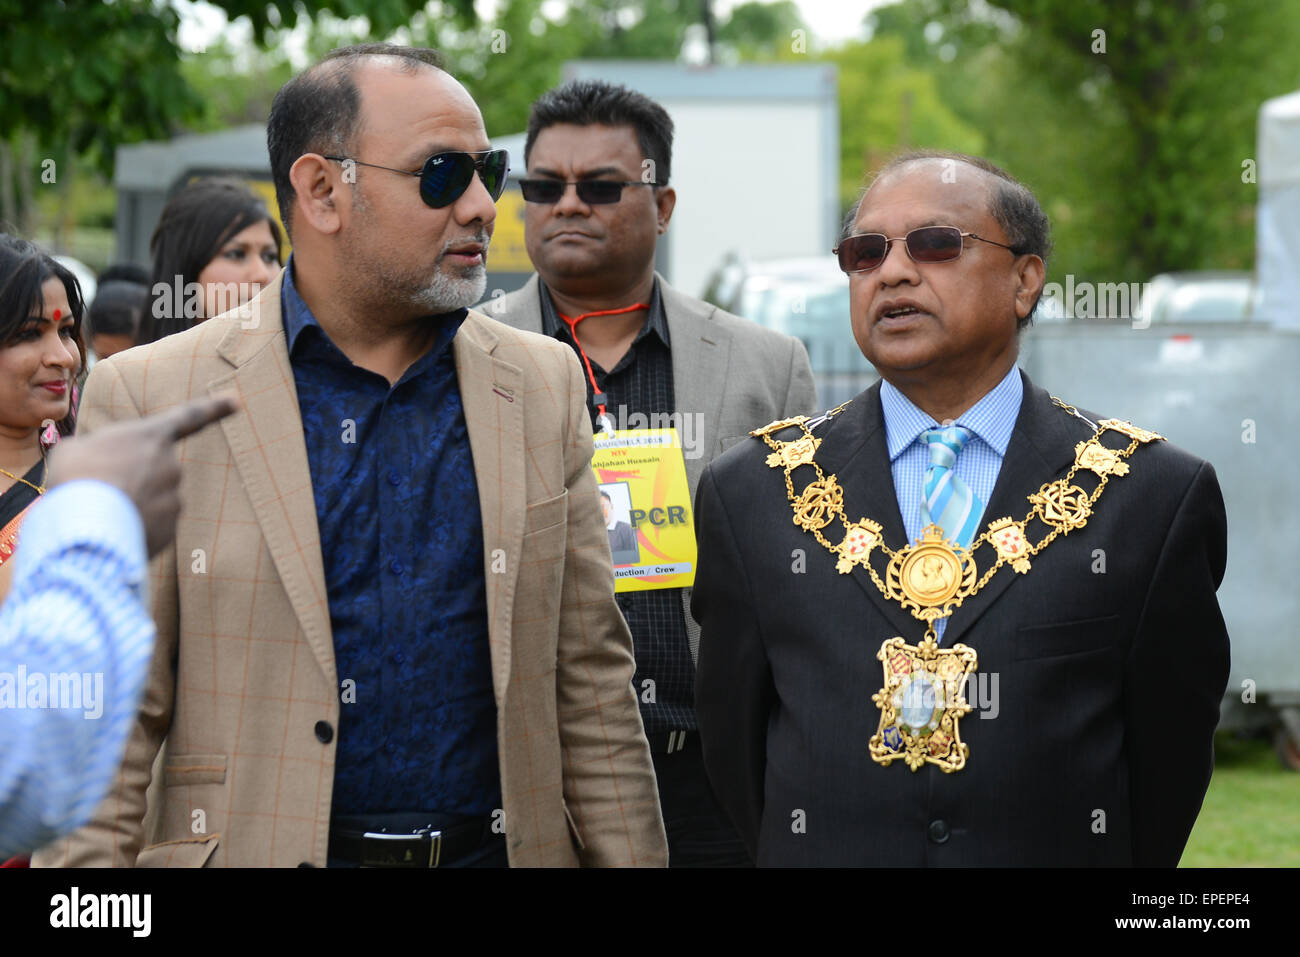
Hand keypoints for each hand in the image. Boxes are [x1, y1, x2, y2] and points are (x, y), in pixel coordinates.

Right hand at [46, 394, 240, 556]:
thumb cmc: (76, 478)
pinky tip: (111, 530)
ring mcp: (174, 498)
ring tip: (101, 509)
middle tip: (99, 488)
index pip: (188, 417)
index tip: (236, 401)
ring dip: (129, 504)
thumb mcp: (75, 450)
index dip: (214, 408)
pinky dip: (133, 526)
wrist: (87, 525)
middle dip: (131, 480)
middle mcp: (171, 465)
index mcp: (151, 436)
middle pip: (154, 470)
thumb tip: (107, 470)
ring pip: (151, 499)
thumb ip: (100, 452)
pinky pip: (151, 525)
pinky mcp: (171, 528)